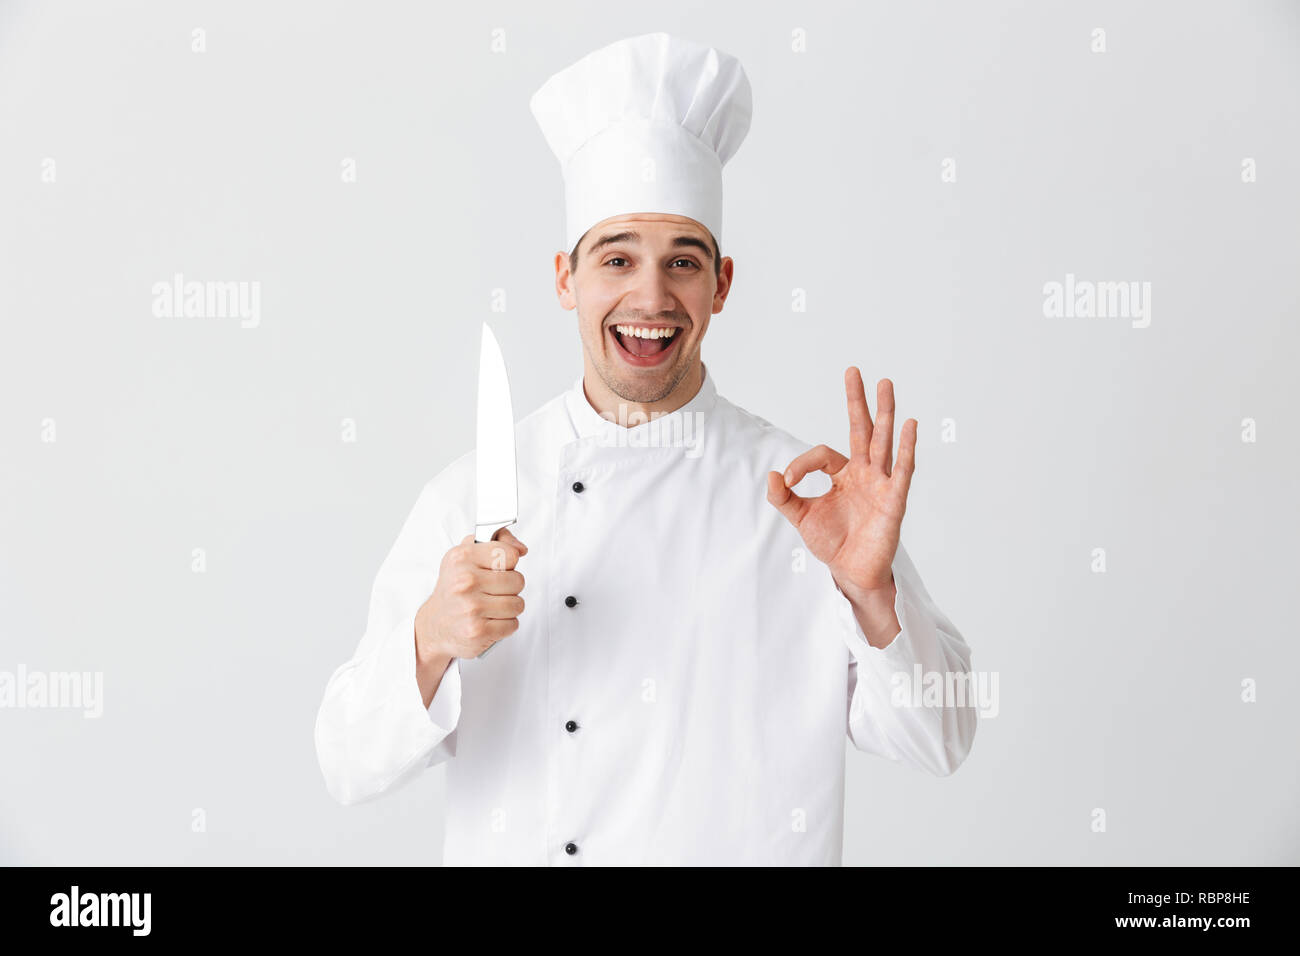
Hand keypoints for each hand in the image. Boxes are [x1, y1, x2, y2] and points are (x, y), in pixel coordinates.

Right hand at [416, 527, 527, 664]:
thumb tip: (521, 548)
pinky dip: (504, 625)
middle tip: (492, 591)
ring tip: (490, 606)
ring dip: (509, 608)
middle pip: (518, 581)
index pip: (510, 554)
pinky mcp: (478, 631)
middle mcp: (465, 581)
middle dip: (510, 587)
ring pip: (518, 604)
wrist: (435, 625)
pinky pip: (513, 624)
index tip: (498, 569)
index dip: (509, 563)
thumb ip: (498, 541)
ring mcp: (471, 607)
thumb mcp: (468, 554)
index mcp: (462, 557)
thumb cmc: (455, 587)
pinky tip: (488, 620)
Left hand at [766, 369, 915, 595]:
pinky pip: (902, 470)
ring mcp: (881, 483)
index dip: (802, 464)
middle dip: (857, 401)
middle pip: (861, 429)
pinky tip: (910, 425)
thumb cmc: (833, 543)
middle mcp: (864, 473)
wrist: (851, 572)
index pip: (823, 454)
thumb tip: (774, 474)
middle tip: (853, 371)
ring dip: (884, 413)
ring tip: (885, 383)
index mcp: (843, 474)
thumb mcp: (801, 517)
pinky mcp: (894, 499)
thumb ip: (785, 497)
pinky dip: (907, 448)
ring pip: (882, 441)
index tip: (789, 482)